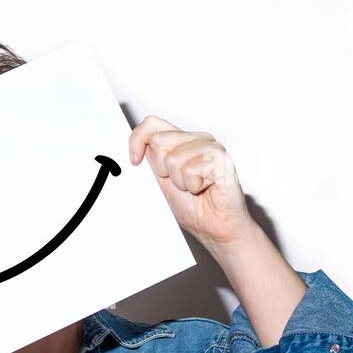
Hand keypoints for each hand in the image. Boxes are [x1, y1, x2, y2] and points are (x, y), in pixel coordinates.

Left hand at [129, 115, 253, 248]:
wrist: (215, 228)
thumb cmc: (193, 207)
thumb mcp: (160, 181)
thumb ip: (150, 161)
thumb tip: (132, 149)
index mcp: (181, 142)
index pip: (152, 124)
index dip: (137, 141)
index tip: (134, 161)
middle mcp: (197, 140)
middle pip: (159, 141)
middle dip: (162, 170)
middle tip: (179, 183)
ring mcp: (211, 147)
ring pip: (174, 158)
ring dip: (180, 181)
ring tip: (193, 187)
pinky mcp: (221, 159)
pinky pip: (191, 169)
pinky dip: (193, 185)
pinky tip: (204, 188)